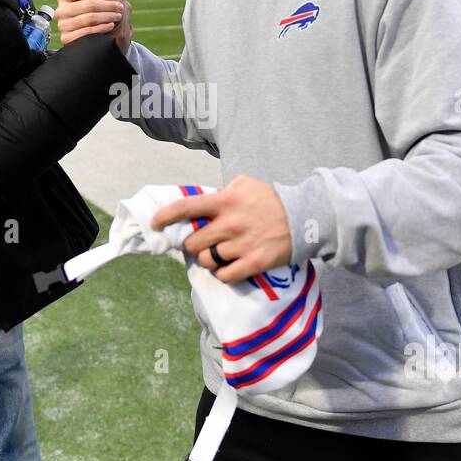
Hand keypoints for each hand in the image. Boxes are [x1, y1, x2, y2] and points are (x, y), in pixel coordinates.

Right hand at [54, 0, 131, 53]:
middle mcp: (60, 10)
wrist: (83, 36)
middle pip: (89, 4)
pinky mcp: (66, 38)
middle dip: (108, 6)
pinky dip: (102, 27)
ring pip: (90, 18)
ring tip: (117, 16)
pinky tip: (110, 25)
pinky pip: (87, 31)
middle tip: (120, 7)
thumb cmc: (87, 12)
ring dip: (107, 16)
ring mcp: (62, 25)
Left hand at [150, 175, 292, 282]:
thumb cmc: (271, 199)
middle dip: (195, 244)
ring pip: (207, 261)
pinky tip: (229, 266)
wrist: (305, 218)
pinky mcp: (253, 263)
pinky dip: (223, 273)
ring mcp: (241, 246)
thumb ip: (222, 192)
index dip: (166, 216)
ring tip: (219, 253)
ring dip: (209, 259)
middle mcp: (229, 224)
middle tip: (204, 242)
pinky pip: (224, 276)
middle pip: (194, 242)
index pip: (187, 208)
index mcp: (226, 201)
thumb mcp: (245, 184)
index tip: (155, 223)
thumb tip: (201, 203)